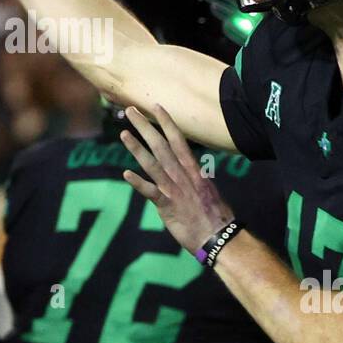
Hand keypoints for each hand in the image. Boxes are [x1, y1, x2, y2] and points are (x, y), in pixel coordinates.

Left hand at [119, 105, 234, 254]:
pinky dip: (138, 183)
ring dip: (137, 148)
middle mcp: (182, 175)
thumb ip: (192, 177)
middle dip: (145, 127)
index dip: (166, 122)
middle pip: (161, 146)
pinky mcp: (167, 206)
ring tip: (123, 133)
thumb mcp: (206, 188)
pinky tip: (125, 174)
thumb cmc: (214, 215)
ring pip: (152, 164)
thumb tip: (186, 169)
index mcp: (193, 169)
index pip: (178, 140)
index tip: (156, 106)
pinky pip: (150, 192)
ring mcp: (174, 189)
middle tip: (130, 110)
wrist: (219, 236)